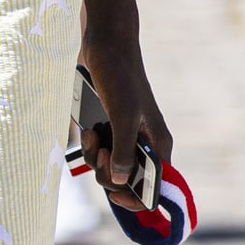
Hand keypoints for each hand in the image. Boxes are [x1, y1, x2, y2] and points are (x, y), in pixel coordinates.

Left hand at [77, 0, 172, 209]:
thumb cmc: (119, 76)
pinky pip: (96, 151)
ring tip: (90, 135)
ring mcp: (125, 137)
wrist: (105, 44)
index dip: (136, 199)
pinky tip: (85, 129)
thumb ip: (123, 150)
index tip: (115, 194)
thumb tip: (118, 180)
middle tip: (100, 153)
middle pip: (126, 182)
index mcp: (159, 145)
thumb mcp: (123, 115)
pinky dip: (88, 146)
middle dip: (108, 174)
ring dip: (94, 158)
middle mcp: (144, 145)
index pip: (156, 188)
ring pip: (108, 168)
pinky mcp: (108, 128)